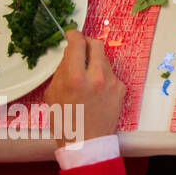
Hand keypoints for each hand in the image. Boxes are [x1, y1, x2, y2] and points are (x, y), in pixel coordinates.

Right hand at [43, 29, 124, 147]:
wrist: (87, 141)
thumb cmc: (65, 119)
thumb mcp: (53, 93)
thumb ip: (62, 70)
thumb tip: (69, 54)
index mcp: (76, 77)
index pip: (77, 44)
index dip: (73, 35)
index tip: (71, 34)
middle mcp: (97, 76)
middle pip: (96, 44)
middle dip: (87, 42)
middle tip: (81, 46)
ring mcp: (112, 82)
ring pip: (104, 59)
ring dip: (95, 60)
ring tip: (86, 73)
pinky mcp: (122, 88)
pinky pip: (111, 73)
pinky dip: (103, 75)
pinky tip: (96, 88)